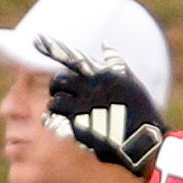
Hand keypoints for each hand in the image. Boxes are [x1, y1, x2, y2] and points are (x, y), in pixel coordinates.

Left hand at [36, 35, 167, 176]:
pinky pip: (55, 121)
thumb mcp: (131, 83)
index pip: (73, 58)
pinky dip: (54, 122)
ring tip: (67, 113)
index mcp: (102, 75)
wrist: (144, 142)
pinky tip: (60, 125)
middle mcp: (91, 89)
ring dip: (57, 107)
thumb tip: (105, 45)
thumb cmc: (140, 111)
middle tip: (63, 94)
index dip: (53, 48)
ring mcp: (84, 108)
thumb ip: (116, 63)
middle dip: (58, 88)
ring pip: (55, 103)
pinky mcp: (78, 127)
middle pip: (59, 82)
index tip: (37, 39)